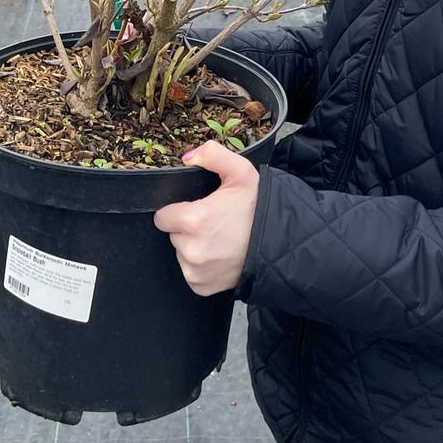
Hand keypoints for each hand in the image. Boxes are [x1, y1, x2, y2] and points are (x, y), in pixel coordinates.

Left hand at [153, 140, 259, 295]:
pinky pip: (191, 272)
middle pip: (173, 234)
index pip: (162, 216)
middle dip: (188, 227)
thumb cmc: (258, 208)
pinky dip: (201, 265)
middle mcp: (191, 250)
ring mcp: (195, 271)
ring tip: (220, 239)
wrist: (280, 243)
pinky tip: (220, 255)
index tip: (194, 209)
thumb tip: (188, 156)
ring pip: (181, 253)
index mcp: (194, 220)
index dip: (178, 210)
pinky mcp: (201, 287)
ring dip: (194, 246)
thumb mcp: (240, 171)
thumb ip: (212, 155)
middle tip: (213, 222)